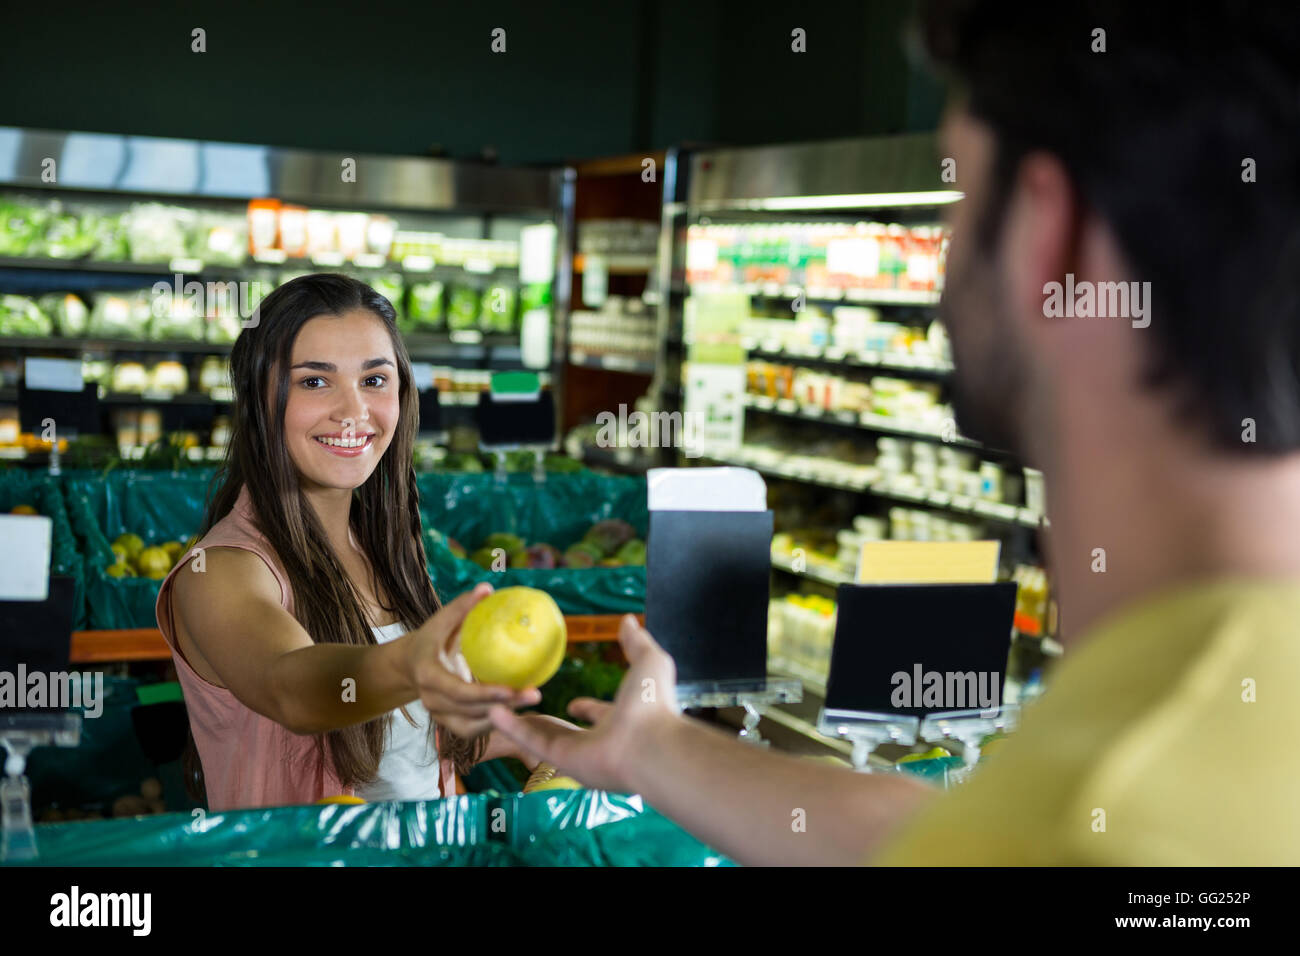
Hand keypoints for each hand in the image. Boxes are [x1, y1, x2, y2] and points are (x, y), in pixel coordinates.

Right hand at [406, 583, 539, 737]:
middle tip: (534, 694)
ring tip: (530, 699)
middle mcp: (431, 700)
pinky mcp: (449, 723)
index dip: (483, 693)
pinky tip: (519, 707)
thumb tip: (487, 588)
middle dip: (503, 706)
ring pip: (473, 726)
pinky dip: (496, 721)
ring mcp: (439, 715)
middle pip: (469, 711)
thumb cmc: (432, 638)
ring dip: (503, 716)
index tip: (511, 689)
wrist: (411, 665)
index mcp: (427, 676)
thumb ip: (462, 606)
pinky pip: (474, 729)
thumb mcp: (442, 621)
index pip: (456, 690)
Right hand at [488, 614, 681, 791]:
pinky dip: (513, 728)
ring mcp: (580, 753)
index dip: (588, 708)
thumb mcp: (648, 662)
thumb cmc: (652, 703)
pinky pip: (532, 742)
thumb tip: (630, 620)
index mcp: (622, 720)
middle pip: (566, 732)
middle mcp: (600, 740)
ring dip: (522, 725)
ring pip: (543, 738)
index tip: (575, 704)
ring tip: (497, 708)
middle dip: (547, 722)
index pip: (601, 715)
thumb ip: (636, 642)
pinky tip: (494, 712)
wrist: (651, 742)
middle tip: (526, 706)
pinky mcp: (562, 760)